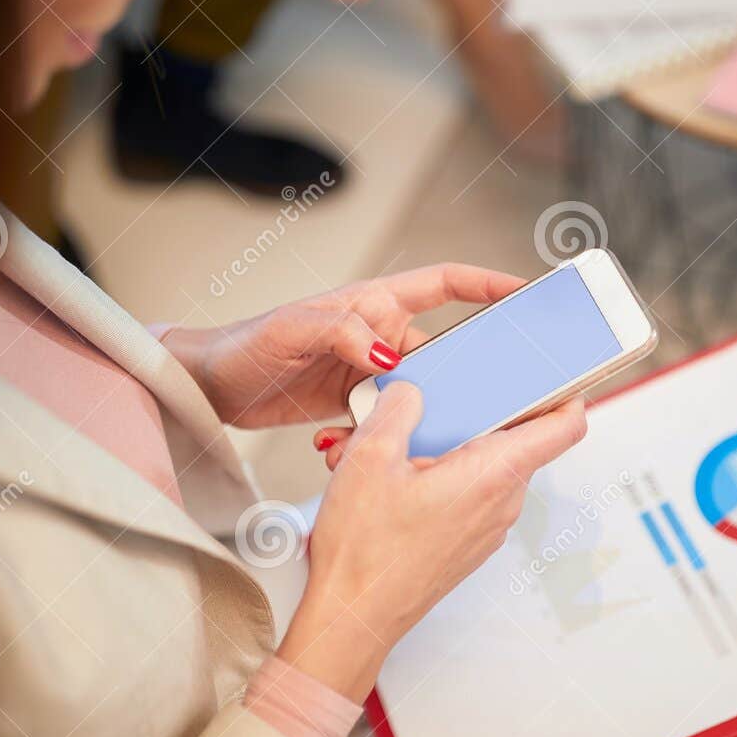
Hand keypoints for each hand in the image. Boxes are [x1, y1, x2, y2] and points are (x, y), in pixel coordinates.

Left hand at [162, 263, 524, 430]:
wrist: (212, 385)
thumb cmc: (247, 343)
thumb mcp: (294, 329)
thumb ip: (344, 333)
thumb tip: (388, 356)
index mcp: (376, 303)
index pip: (445, 285)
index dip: (488, 286)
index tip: (525, 294)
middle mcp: (379, 336)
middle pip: (444, 352)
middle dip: (467, 376)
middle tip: (490, 401)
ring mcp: (369, 373)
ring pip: (418, 396)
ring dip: (414, 420)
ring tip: (402, 440)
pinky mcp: (355, 406)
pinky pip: (386, 423)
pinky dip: (379, 440)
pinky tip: (347, 451)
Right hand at [278, 382, 587, 701]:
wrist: (351, 616)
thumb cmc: (364, 553)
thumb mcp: (370, 456)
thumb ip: (398, 407)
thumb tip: (411, 390)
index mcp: (493, 474)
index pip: (564, 426)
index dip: (566, 391)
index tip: (554, 370)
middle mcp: (501, 503)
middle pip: (511, 436)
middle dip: (468, 411)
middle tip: (427, 401)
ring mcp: (486, 526)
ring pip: (481, 464)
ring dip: (440, 446)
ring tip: (390, 446)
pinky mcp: (466, 541)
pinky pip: (464, 492)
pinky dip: (434, 475)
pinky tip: (390, 477)